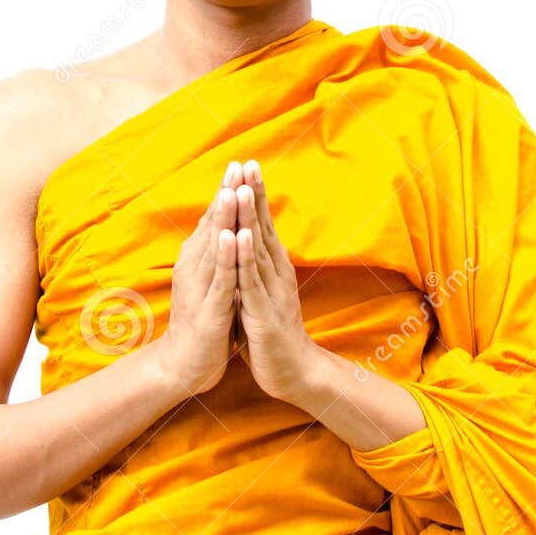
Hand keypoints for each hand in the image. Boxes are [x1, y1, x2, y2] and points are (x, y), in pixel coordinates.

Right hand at [151, 161, 241, 397]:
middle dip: (226, 194)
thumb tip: (226, 228)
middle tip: (237, 164)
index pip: (216, 220)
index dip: (228, 192)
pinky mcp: (208, 309)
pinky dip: (223, 256)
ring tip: (231, 190)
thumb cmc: (203, 322)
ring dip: (222, 218)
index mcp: (201, 261)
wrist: (184, 365)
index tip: (241, 164)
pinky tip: (228, 237)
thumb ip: (218, 256)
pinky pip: (218, 279)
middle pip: (213, 225)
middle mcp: (196, 268)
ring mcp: (200, 288)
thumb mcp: (214, 282)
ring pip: (213, 246)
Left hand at [232, 158, 318, 401]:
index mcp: (272, 267)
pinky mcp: (262, 311)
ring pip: (257, 247)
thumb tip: (244, 242)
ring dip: (249, 217)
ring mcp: (271, 290)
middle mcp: (275, 272)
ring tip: (241, 188)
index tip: (246, 165)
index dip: (254, 195)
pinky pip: (252, 280)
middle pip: (262, 226)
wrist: (294, 371)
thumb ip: (254, 268)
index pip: (262, 224)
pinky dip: (246, 257)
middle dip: (253, 194)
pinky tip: (241, 236)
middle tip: (247, 162)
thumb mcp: (260, 292)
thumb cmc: (273, 332)